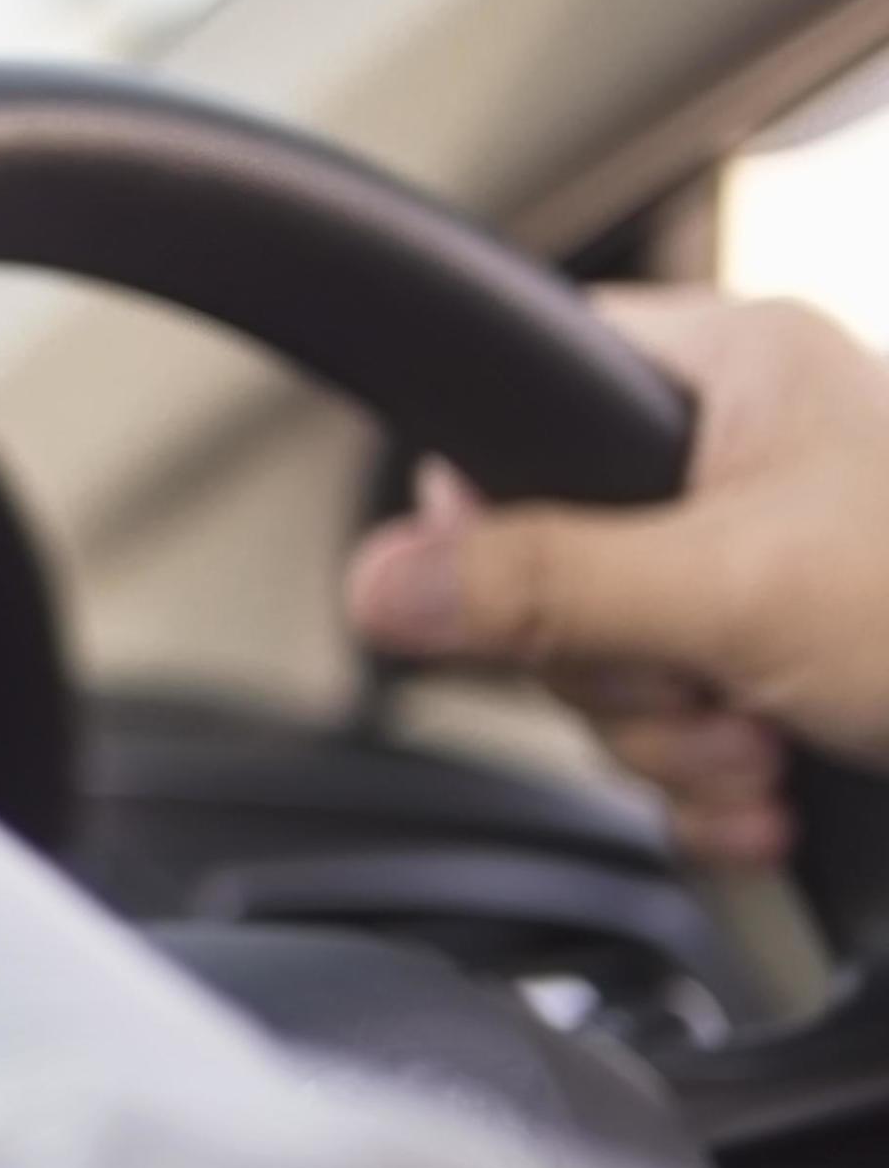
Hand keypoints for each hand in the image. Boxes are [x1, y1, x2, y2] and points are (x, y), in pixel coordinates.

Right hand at [347, 288, 888, 865]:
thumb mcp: (737, 590)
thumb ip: (544, 584)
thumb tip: (381, 582)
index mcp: (725, 372)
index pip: (521, 405)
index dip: (493, 510)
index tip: (519, 589)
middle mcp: (736, 459)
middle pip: (551, 565)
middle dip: (615, 668)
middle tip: (699, 683)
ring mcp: (759, 567)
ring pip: (611, 662)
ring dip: (670, 738)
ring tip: (761, 744)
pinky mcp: (785, 662)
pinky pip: (674, 724)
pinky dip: (710, 781)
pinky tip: (770, 794)